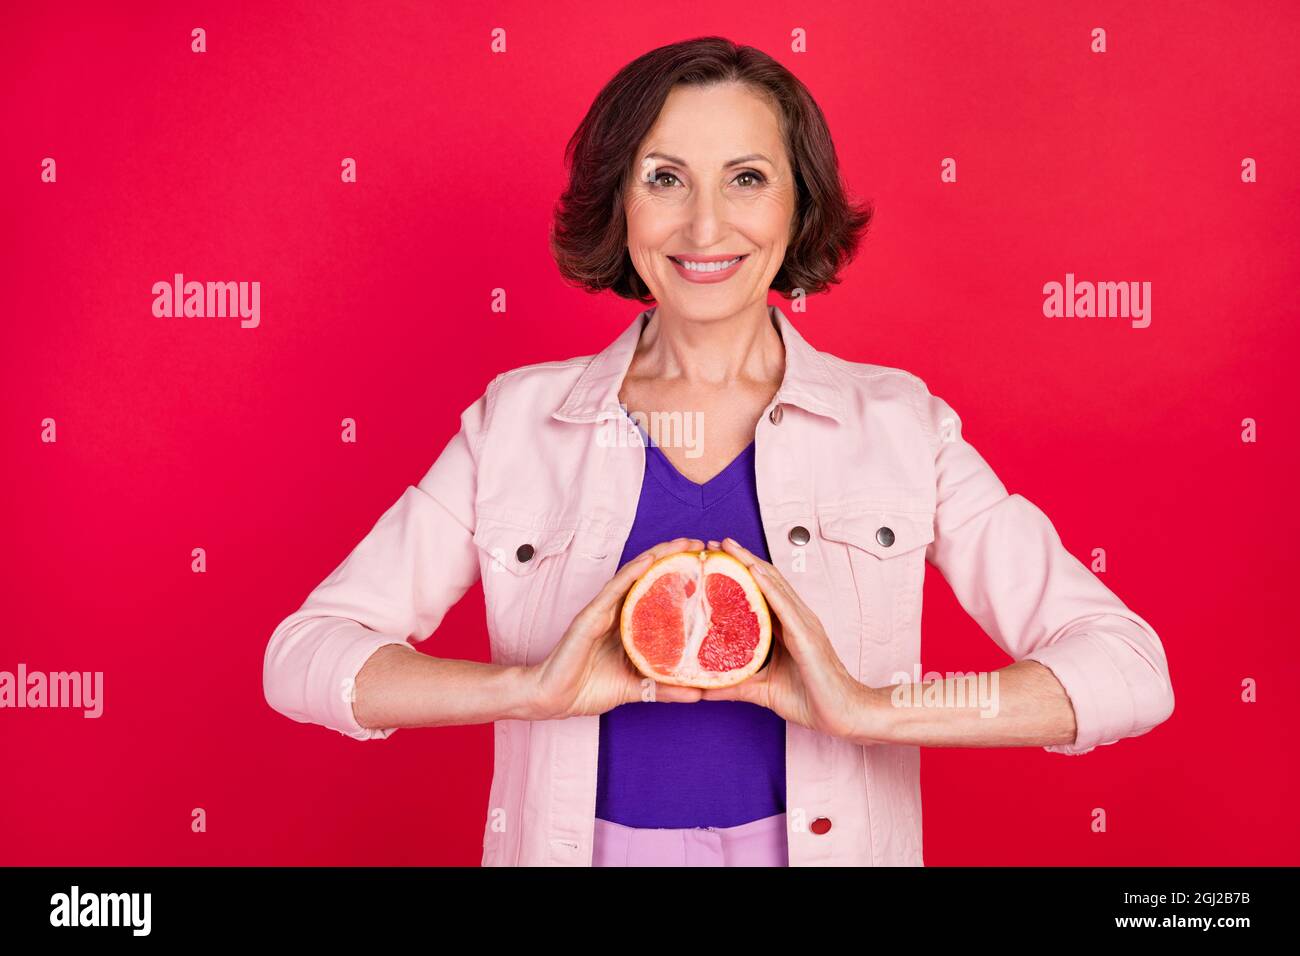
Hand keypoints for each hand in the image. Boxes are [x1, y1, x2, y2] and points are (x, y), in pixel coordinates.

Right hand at [527, 537, 706, 719]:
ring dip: (659, 556)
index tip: (707, 567)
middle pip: (648, 577)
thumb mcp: (637, 689)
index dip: (680, 577)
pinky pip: (614, 590)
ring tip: (682, 544)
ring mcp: (603, 611)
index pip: (657, 594)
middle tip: (700, 545)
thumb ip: (665, 688)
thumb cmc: (588, 689)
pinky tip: (650, 560)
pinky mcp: (591, 615)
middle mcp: (617, 612)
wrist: (554, 700)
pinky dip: (632, 573)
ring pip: (634, 575)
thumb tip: (699, 694)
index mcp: (628, 626)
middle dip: (674, 558)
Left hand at [701, 537, 890, 743]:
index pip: (762, 592)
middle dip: (741, 559)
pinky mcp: (806, 634)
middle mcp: (796, 619)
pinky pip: (784, 605)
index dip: (740, 573)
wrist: (843, 715)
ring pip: (774, 584)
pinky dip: (768, 585)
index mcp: (788, 628)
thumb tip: (703, 689)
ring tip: (728, 547)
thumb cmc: (811, 700)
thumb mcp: (763, 690)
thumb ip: (735, 685)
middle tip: (715, 543)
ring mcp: (803, 623)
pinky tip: (753, 570)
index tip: (716, 559)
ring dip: (750, 562)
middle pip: (766, 580)